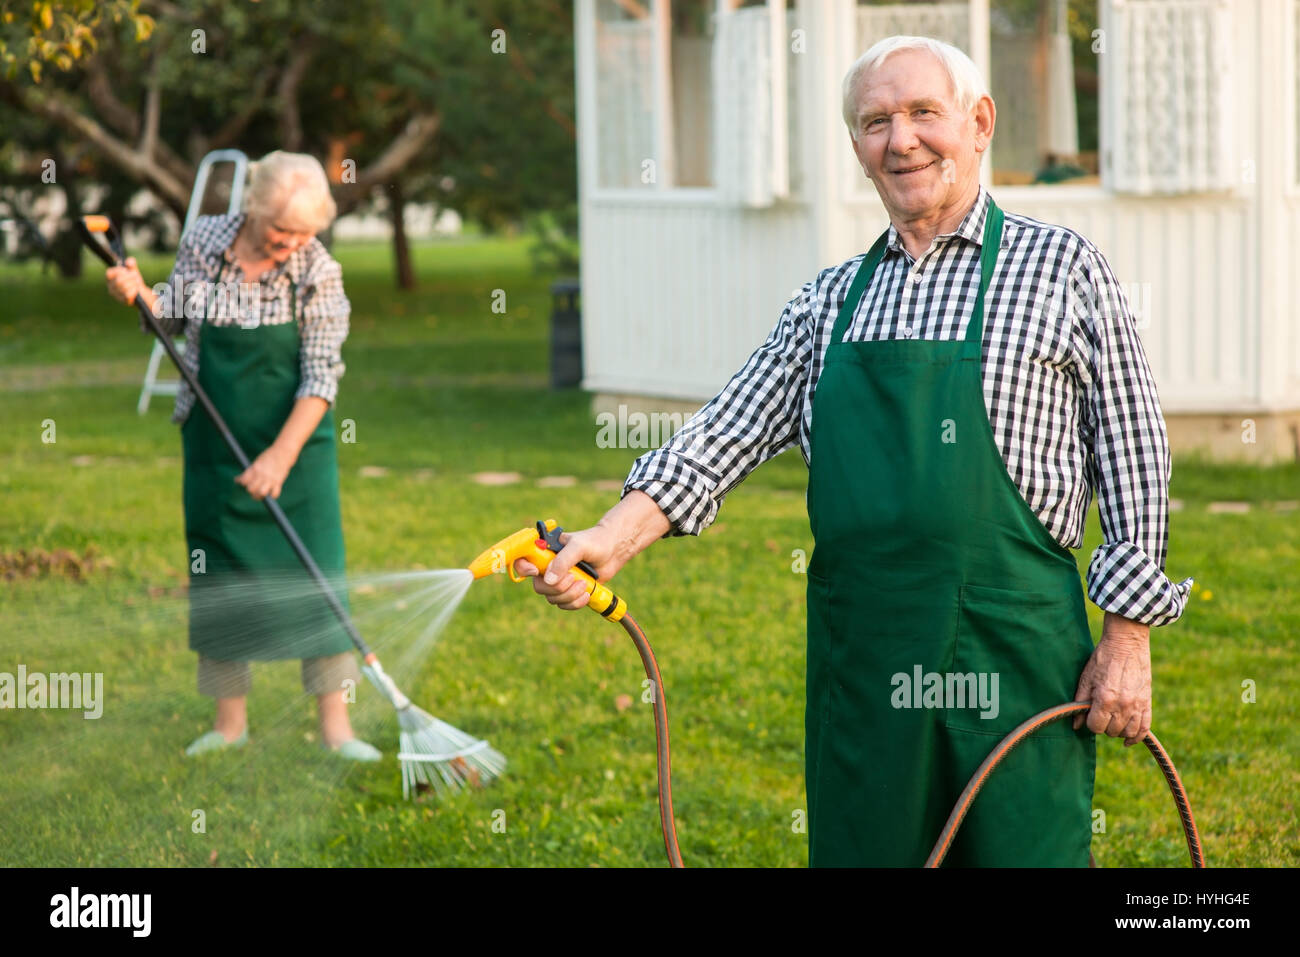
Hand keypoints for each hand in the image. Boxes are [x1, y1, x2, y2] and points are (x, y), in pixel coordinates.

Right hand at [105, 257, 146, 305]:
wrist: (141, 292)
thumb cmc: (134, 280)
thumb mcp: (132, 270)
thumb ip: (131, 263)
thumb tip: (129, 262)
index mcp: (110, 279)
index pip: (109, 273)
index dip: (118, 271)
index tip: (126, 270)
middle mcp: (111, 287)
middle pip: (118, 280)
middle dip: (129, 277)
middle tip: (136, 275)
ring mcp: (116, 295)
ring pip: (124, 288)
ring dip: (133, 283)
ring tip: (137, 282)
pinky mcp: (123, 301)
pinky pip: (128, 295)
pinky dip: (134, 290)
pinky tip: (136, 289)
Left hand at [234, 445, 294, 500]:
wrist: (283, 452)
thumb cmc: (269, 456)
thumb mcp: (258, 461)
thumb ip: (251, 470)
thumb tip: (242, 478)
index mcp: (255, 468)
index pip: (243, 480)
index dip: (240, 482)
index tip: (240, 481)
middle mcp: (262, 474)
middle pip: (251, 489)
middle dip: (250, 490)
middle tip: (252, 489)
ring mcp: (271, 479)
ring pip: (261, 493)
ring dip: (259, 496)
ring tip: (260, 494)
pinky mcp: (279, 482)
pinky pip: (274, 494)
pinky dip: (272, 495)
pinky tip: (270, 493)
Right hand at [512, 523, 626, 610]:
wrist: (614, 551)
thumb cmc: (595, 542)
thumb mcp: (578, 546)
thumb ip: (563, 561)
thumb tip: (549, 580)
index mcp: (545, 552)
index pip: (522, 560)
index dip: (523, 568)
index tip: (535, 571)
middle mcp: (548, 567)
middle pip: (539, 586)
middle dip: (557, 587)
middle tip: (573, 577)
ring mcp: (559, 581)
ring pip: (552, 598)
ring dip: (570, 595)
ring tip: (584, 583)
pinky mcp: (570, 591)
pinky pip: (564, 604)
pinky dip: (575, 602)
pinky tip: (586, 593)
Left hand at [1072, 614, 1151, 746]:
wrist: (1126, 643)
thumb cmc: (1102, 659)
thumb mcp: (1086, 678)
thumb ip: (1080, 702)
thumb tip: (1075, 725)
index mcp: (1105, 699)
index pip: (1095, 727)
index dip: (1090, 722)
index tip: (1089, 714)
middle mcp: (1123, 705)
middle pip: (1111, 731)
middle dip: (1103, 725)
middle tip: (1100, 712)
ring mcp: (1137, 705)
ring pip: (1127, 732)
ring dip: (1118, 730)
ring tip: (1112, 720)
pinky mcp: (1147, 702)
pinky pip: (1145, 728)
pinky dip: (1137, 736)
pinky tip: (1128, 739)